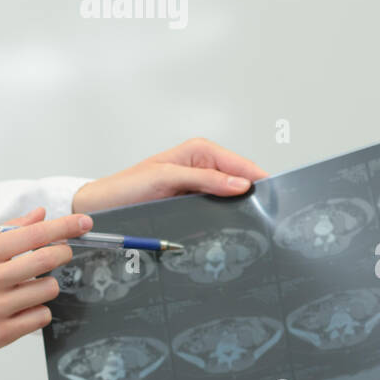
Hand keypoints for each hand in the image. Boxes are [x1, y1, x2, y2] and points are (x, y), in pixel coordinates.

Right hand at [0, 208, 90, 378]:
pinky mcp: (1, 334)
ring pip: (49, 289)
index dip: (64, 226)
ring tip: (28, 288)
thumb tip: (39, 215)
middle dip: (62, 253)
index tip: (83, 222)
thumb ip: (7, 233)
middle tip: (60, 253)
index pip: (34, 234)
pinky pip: (41, 317)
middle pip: (47, 259)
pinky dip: (38, 311)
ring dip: (46, 287)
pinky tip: (22, 309)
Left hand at [71, 137, 266, 213]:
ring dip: (239, 209)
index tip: (275, 196)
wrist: (103, 207)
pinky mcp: (193, 204)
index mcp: (199, 151)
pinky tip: (230, 228)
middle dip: (252, 195)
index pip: (240, 163)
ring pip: (231, 197)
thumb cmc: (127, 186)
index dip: (259, 178)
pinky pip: (217, 210)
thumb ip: (204, 178)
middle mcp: (202, 166)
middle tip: (267, 216)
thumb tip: (240, 183)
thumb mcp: (166, 177)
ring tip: (253, 224)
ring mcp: (198, 187)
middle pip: (240, 180)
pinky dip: (225, 218)